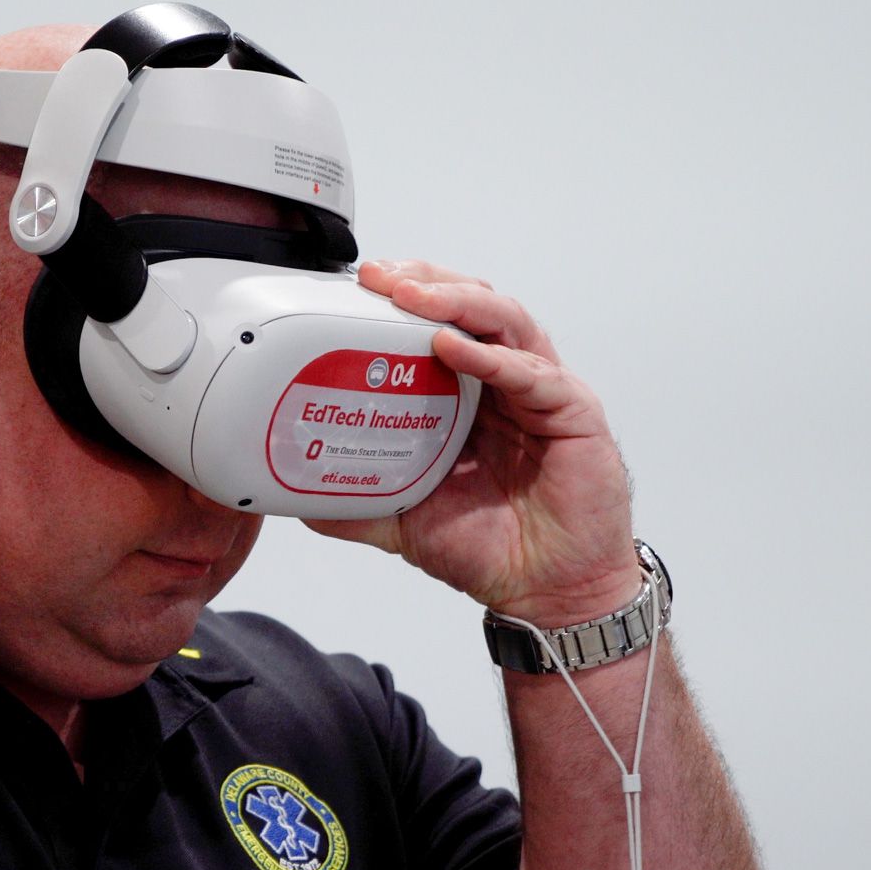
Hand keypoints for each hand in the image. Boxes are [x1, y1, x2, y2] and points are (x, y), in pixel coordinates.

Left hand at [304, 260, 641, 626]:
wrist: (549, 593)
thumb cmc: (494, 548)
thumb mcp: (405, 520)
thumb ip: (357, 502)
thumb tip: (295, 498)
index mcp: (472, 393)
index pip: (439, 320)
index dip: (402, 296)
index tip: (357, 285)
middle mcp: (508, 381)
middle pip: (473, 304)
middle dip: (426, 281)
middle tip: (378, 277)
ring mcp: (543, 392)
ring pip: (506, 321)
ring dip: (456, 301)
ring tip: (410, 297)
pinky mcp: (574, 413)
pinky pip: (531, 373)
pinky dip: (490, 356)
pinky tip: (452, 346)